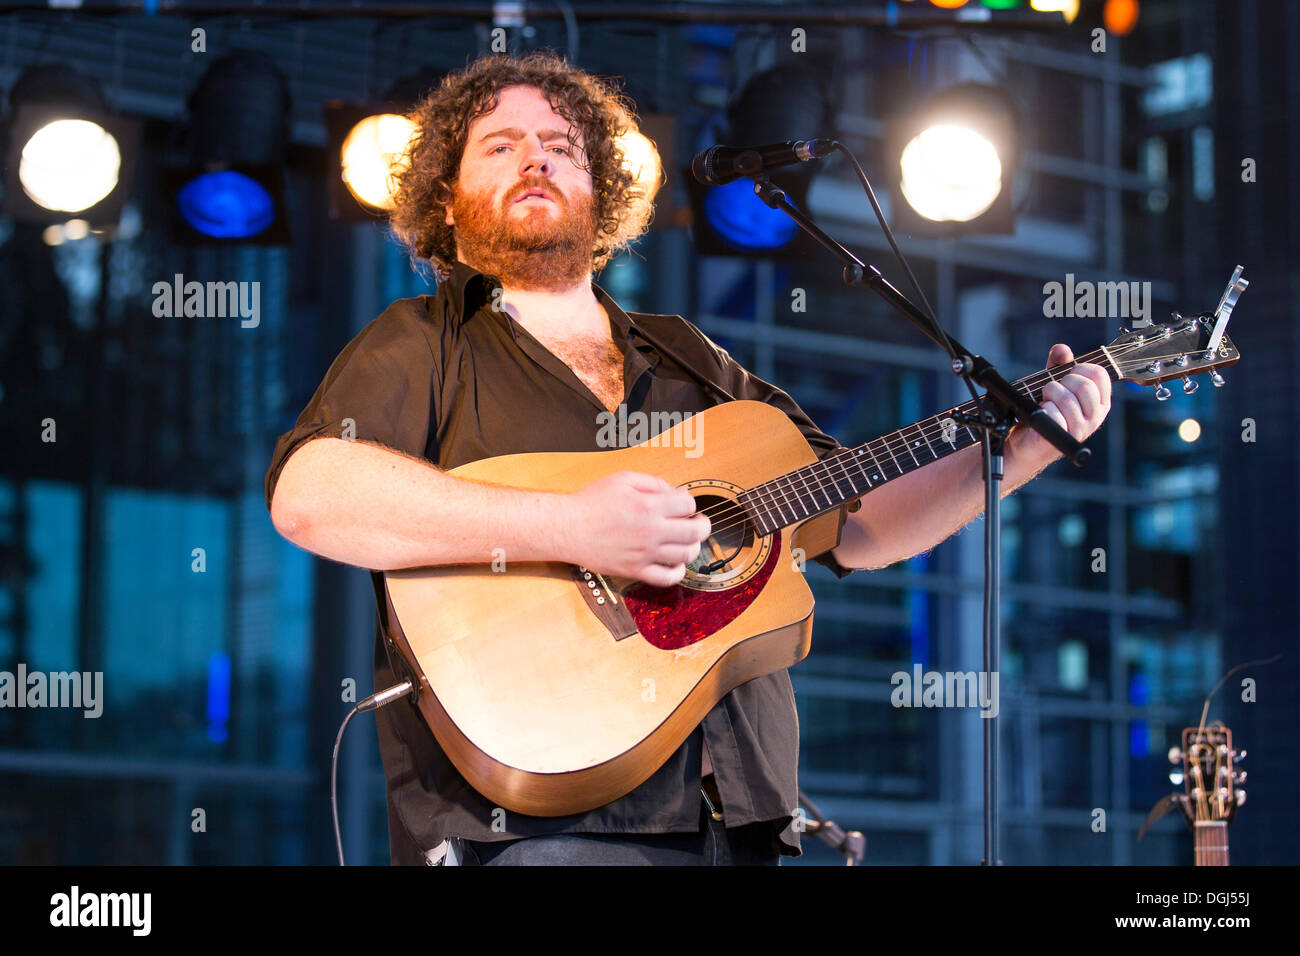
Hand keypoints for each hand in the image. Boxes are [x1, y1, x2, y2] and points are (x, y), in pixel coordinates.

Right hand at [559, 471, 710, 587]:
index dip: (689, 502)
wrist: (567, 528)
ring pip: (686, 555)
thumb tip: (674, 493)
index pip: (688, 503)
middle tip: (699, 522)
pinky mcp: (635, 570)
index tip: (682, 503)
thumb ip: (653, 482)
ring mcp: (644, 553)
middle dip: (703, 525)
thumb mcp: (623, 479)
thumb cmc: (591, 502)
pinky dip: (678, 572)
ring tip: (687, 540)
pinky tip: (676, 563)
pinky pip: (667, 578)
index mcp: (648, 505)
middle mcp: (650, 531)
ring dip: (693, 546)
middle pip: (696, 531)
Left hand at [1009, 344, 1111, 467]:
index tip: (1066, 375)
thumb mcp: (1054, 384)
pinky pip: (1054, 414)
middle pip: (1083, 385)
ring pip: (1066, 399)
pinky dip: (1043, 409)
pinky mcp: (1064, 438)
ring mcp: (1081, 429)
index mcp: (1099, 402)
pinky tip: (1042, 414)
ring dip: (1049, 395)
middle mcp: (1095, 416)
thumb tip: (1062, 349)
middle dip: (1061, 382)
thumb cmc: (1045, 412)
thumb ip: (1058, 365)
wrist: (1027, 442)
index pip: (1099, 374)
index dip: (1079, 368)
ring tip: (1044, 402)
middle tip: (1050, 391)